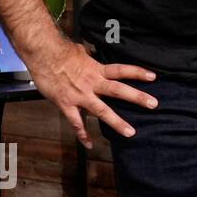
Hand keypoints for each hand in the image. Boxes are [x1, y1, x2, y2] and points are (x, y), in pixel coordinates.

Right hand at [30, 40, 157, 148]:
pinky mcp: (66, 104)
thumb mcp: (81, 52)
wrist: (42, 55)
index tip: (153, 77)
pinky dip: (82, 134)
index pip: (122, 70)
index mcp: (97, 69)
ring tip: (131, 132)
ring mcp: (80, 95)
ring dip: (117, 122)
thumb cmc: (60, 51)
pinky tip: (89, 145)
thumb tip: (93, 54)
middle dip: (136, 97)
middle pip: (118, 90)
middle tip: (153, 104)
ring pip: (101, 111)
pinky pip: (76, 122)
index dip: (138, 73)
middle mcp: (92, 83)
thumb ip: (90, 58)